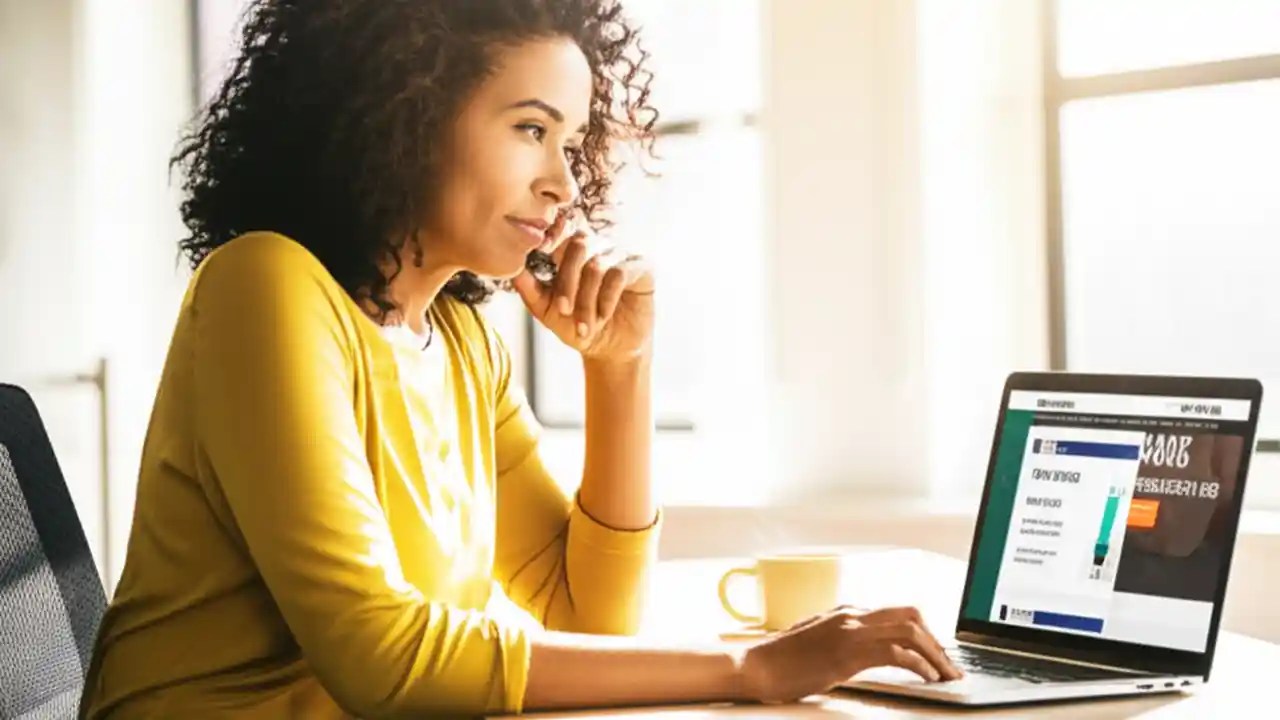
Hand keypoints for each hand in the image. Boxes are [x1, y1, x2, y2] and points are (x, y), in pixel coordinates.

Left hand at [512, 214, 653, 362]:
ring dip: (587, 300)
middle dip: (567, 282)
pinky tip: (603, 316)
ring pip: (597, 265)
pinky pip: (619, 274)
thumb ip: (530, 289)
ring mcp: (621, 253)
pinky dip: (606, 299)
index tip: (541, 252)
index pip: (562, 232)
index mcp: (573, 251)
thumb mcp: (548, 311)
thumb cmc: (579, 327)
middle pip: (579, 245)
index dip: (552, 236)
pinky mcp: (642, 266)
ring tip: (585, 326)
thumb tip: (512, 270)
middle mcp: (599, 246)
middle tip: (562, 310)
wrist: (611, 351)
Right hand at [735, 606, 962, 703]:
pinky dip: (918, 665)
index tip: (938, 655)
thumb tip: (863, 653)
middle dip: (937, 642)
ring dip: (936, 655)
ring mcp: (850, 631)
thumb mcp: (816, 642)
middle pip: (911, 617)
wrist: (756, 666)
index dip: (925, 635)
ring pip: (910, 633)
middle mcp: (851, 615)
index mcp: (846, 612)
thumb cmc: (780, 660)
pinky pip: (895, 654)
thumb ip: (840, 641)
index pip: (898, 615)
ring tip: (947, 676)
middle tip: (949, 666)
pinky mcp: (847, 653)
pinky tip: (926, 678)